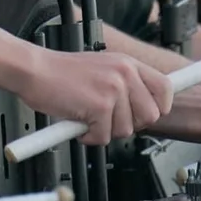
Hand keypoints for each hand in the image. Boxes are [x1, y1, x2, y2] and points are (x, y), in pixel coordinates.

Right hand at [18, 48, 172, 144]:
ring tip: (87, 116)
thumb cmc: (61, 73)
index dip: (161, 107)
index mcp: (127, 63)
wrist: (34, 70)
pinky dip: (88, 136)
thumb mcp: (102, 68)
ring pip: (126, 130)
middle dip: (129, 124)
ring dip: (104, 131)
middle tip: (107, 119)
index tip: (147, 114)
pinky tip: (78, 121)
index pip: (165, 87)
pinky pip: (104, 137)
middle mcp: (124, 73)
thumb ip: (124, 84)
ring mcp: (113, 89)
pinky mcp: (100, 106)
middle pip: (150, 116)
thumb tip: (143, 109)